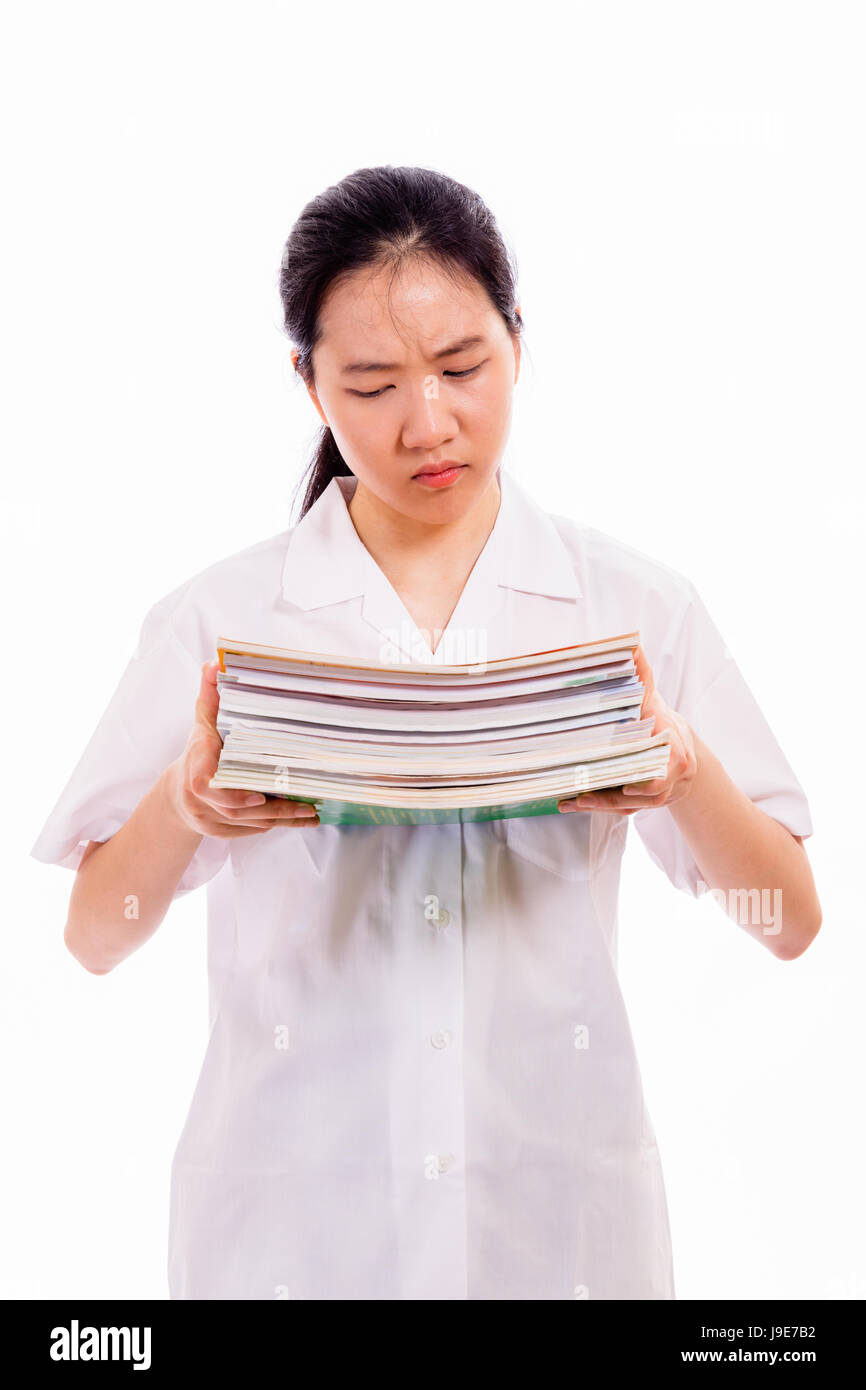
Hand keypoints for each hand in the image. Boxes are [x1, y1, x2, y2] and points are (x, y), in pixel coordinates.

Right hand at [166, 660, 320, 836]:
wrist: (178, 792)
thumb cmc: (198, 751)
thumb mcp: (202, 722)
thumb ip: (211, 695)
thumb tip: (215, 662)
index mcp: (195, 767)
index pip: (205, 785)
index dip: (232, 794)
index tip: (259, 796)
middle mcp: (198, 798)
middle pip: (236, 810)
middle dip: (274, 810)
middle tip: (305, 806)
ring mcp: (207, 818)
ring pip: (248, 824)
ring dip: (281, 820)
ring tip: (310, 813)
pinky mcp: (219, 833)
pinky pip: (250, 831)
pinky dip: (274, 824)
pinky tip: (299, 819)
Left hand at [557, 644, 696, 816]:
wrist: (685, 752)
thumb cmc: (663, 721)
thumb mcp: (655, 699)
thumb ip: (642, 676)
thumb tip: (631, 645)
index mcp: (675, 748)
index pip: (664, 767)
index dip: (646, 781)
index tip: (624, 784)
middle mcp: (672, 775)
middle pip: (643, 794)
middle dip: (610, 796)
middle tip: (579, 793)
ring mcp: (662, 793)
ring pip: (631, 806)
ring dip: (599, 805)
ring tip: (569, 801)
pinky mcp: (647, 804)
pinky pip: (624, 810)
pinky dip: (599, 808)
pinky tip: (572, 803)